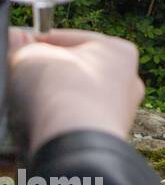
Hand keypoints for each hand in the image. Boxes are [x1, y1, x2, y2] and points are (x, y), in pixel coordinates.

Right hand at [8, 29, 144, 157]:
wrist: (76, 145)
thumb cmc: (60, 92)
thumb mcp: (30, 55)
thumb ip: (21, 45)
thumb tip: (16, 39)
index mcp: (118, 51)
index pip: (68, 39)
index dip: (36, 42)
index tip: (17, 47)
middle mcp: (127, 82)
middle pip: (73, 71)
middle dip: (45, 73)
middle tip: (19, 75)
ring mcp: (120, 113)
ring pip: (73, 100)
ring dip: (50, 101)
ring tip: (24, 105)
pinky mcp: (107, 139)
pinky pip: (73, 125)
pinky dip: (56, 124)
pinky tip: (38, 126)